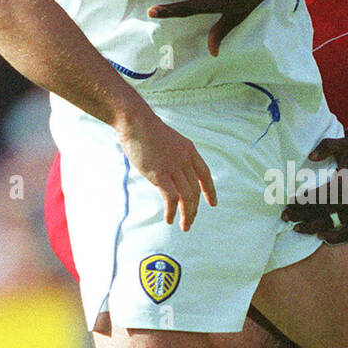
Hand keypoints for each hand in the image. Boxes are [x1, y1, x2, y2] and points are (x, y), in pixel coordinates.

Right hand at [116, 105, 216, 229]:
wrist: (135, 121)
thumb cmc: (146, 130)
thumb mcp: (168, 141)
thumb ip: (173, 156)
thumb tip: (170, 173)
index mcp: (189, 150)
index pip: (205, 174)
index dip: (210, 190)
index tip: (213, 203)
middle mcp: (185, 159)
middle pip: (196, 190)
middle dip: (194, 209)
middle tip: (190, 222)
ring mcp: (173, 167)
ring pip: (187, 197)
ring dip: (187, 215)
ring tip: (184, 226)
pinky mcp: (160, 174)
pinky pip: (171, 198)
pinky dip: (172, 211)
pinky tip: (169, 219)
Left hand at [281, 135, 347, 242]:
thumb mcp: (344, 145)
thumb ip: (327, 146)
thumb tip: (311, 156)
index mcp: (346, 183)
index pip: (318, 197)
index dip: (302, 202)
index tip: (289, 204)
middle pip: (322, 212)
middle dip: (301, 215)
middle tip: (286, 217)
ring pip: (333, 223)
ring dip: (313, 227)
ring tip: (297, 228)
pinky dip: (336, 236)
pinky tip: (321, 236)